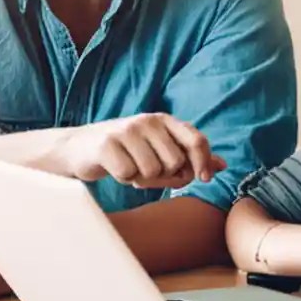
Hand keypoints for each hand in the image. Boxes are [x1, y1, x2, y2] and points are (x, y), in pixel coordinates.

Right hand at [60, 113, 225, 187]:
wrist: (78, 148)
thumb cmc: (126, 151)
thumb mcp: (159, 149)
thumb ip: (190, 157)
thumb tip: (223, 165)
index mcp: (165, 120)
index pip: (196, 140)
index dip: (203, 162)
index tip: (203, 179)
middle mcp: (148, 121)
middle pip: (175, 162)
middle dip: (164, 176)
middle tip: (147, 170)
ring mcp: (127, 131)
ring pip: (153, 171)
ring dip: (142, 178)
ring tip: (130, 167)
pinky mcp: (107, 145)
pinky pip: (129, 175)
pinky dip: (123, 179)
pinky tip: (114, 169)